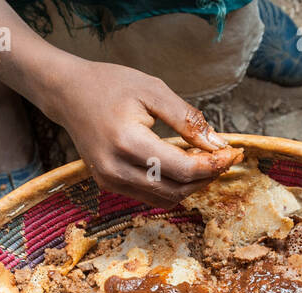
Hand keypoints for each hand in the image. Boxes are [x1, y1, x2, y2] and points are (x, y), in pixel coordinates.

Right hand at [39, 59, 237, 206]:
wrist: (68, 94)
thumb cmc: (110, 85)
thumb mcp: (153, 90)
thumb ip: (187, 119)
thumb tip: (218, 144)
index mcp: (128, 143)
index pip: (182, 169)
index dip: (213, 165)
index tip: (233, 152)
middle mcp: (116, 170)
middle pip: (177, 190)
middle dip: (207, 177)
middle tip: (224, 156)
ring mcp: (110, 182)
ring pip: (165, 199)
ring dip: (192, 185)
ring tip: (205, 161)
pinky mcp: (109, 185)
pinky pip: (150, 196)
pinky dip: (173, 186)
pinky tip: (183, 166)